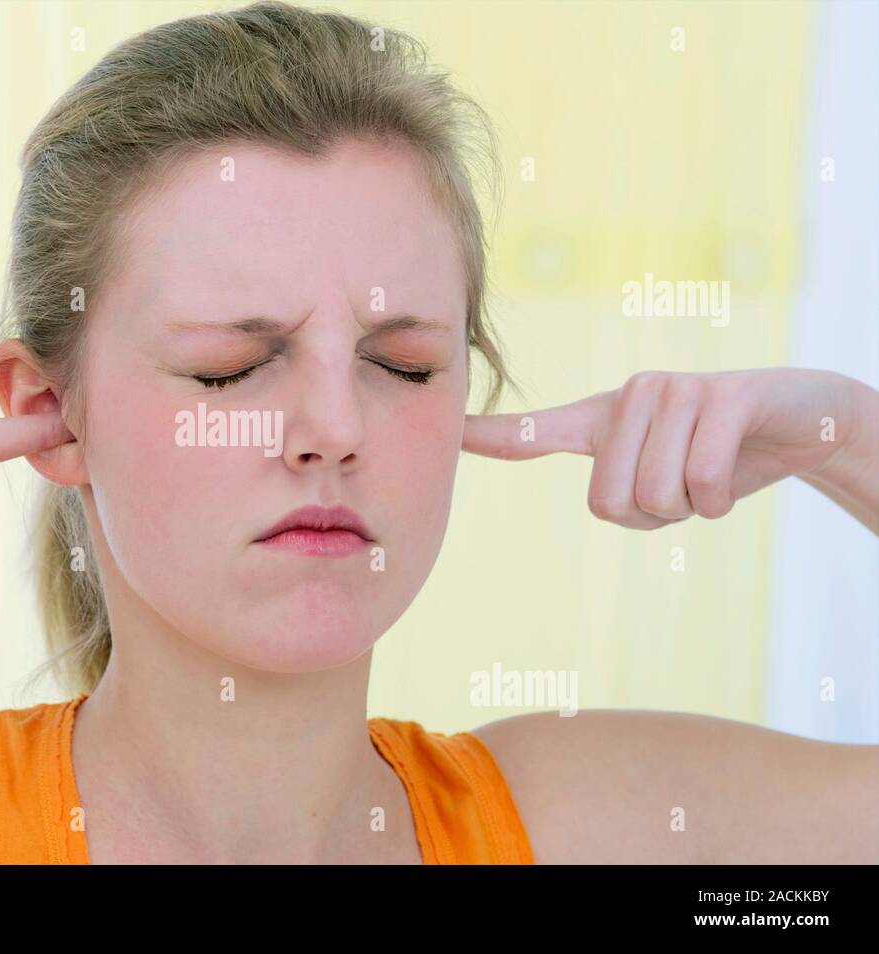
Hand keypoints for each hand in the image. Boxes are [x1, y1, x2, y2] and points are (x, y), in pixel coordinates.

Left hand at [462, 368, 862, 529]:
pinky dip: (721, 501)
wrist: (803, 424)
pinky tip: (735, 473)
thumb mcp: (663, 481)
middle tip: (684, 487)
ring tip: (710, 474)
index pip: (534, 433)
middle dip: (653, 517)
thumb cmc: (719, 457)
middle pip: (609, 503)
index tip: (448, 434)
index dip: (490, 437)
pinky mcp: (724, 396)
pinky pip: (701, 482)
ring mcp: (676, 390)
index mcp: (604, 419)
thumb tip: (611, 505)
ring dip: (692, 509)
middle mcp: (630, 396)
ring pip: (657, 495)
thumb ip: (628, 494)